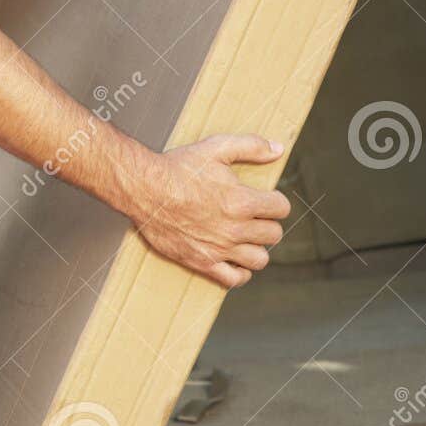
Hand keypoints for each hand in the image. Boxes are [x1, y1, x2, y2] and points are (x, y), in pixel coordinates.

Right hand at [127, 134, 290, 290]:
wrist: (144, 190)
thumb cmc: (178, 169)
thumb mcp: (216, 148)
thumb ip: (251, 146)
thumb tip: (278, 149)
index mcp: (242, 201)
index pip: (281, 208)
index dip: (275, 201)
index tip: (265, 199)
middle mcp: (235, 229)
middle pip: (273, 234)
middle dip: (267, 223)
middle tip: (254, 217)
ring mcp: (220, 248)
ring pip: (260, 259)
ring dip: (256, 248)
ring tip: (246, 239)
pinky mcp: (203, 262)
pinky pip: (234, 279)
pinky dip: (240, 272)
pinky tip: (234, 260)